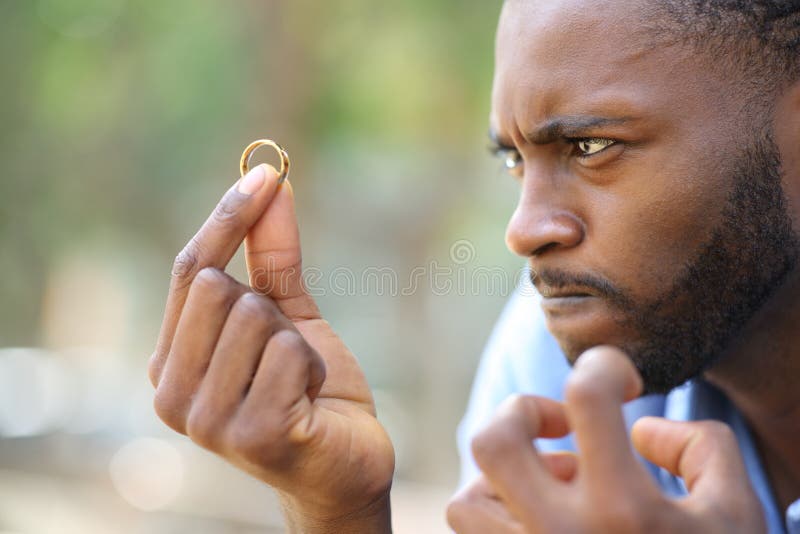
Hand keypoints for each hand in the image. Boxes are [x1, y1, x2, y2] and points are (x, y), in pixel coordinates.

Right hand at [148, 165, 393, 531]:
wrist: (345, 463)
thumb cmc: (310, 390)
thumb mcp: (289, 315)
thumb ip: (271, 254)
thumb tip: (270, 179)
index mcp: (170, 361)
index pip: (189, 270)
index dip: (226, 218)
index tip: (266, 174)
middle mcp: (171, 394)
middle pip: (219, 287)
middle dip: (271, 308)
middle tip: (287, 353)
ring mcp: (206, 420)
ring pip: (257, 317)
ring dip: (296, 343)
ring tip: (299, 383)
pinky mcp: (253, 434)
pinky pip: (290, 352)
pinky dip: (314, 367)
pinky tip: (310, 403)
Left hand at [447, 346, 765, 533]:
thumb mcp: (735, 510)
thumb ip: (699, 446)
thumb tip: (637, 429)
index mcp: (624, 512)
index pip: (586, 396)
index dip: (605, 366)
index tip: (624, 386)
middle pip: (494, 442)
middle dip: (523, 413)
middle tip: (564, 427)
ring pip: (467, 500)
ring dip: (504, 479)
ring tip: (556, 489)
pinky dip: (499, 515)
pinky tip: (545, 520)